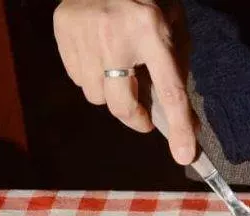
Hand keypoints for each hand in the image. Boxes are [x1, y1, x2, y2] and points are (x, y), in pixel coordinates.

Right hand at [53, 0, 196, 163]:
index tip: (185, 155)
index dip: (179, 126)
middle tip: (145, 118)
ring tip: (118, 69)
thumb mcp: (173, 26)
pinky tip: (99, 55)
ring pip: (96, 96)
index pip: (169, 90)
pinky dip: (91, 77)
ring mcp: (84, 34)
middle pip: (122, 104)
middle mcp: (115, 35)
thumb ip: (178, 71)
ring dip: (110, 93)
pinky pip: (77, 79)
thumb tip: (186, 121)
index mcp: (151, 30)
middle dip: (135, 118)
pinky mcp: (63, 33)